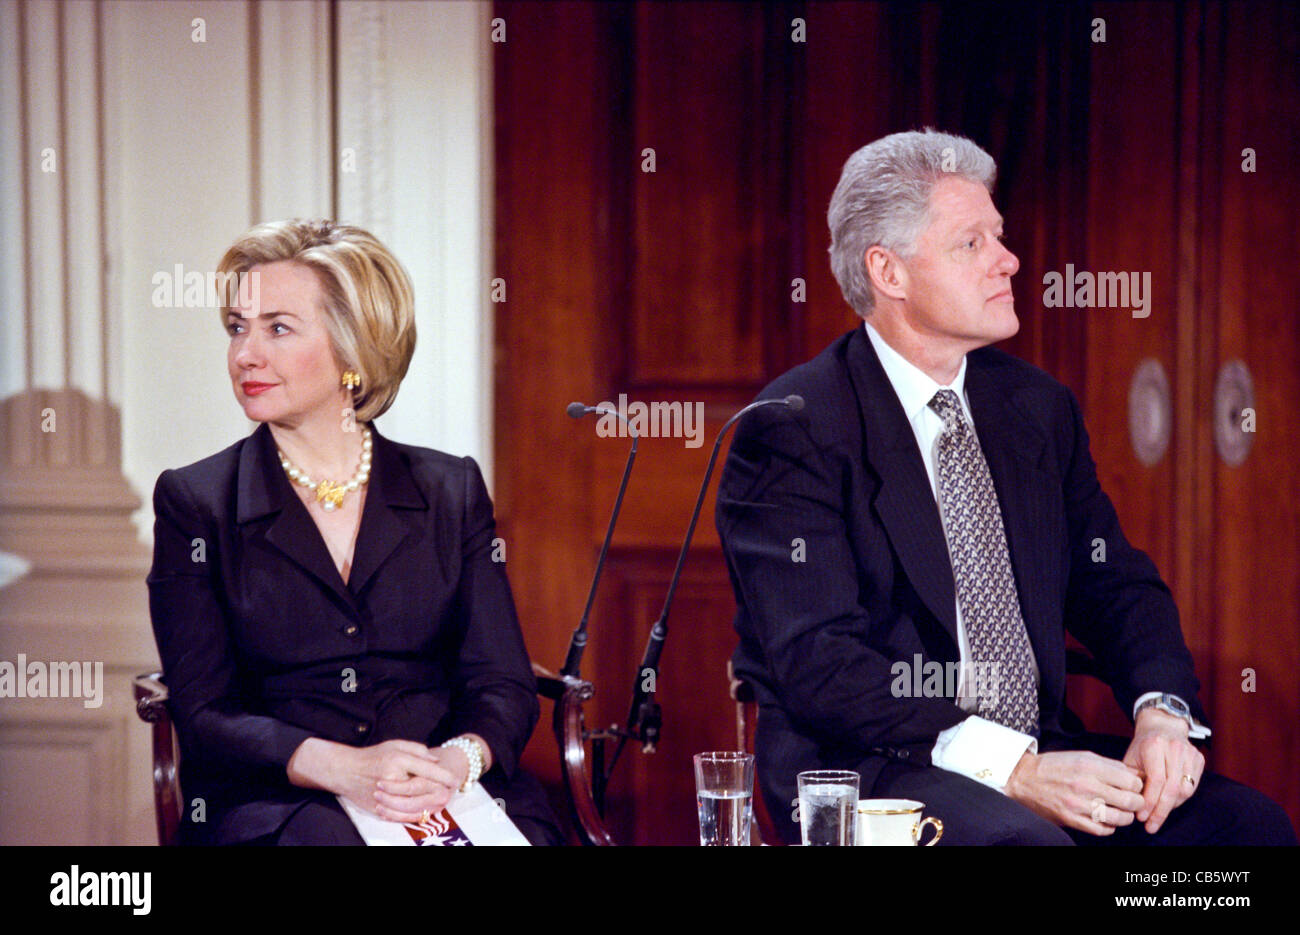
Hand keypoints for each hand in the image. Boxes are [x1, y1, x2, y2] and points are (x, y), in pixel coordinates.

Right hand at [287, 738, 463, 821]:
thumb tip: (435, 761)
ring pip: (414, 805)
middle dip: (439, 790)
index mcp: (397, 760)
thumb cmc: (373, 756)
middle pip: (423, 789)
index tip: (453, 779)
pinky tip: (425, 810)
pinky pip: (401, 815)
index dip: (442, 776)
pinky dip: (415, 814)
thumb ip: (417, 750)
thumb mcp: (395, 744)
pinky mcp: (379, 808)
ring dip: (430, 804)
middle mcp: (392, 778)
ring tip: (441, 802)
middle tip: (450, 791)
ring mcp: (385, 796)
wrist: (346, 771)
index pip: (425, 769)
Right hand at [1005, 750, 1145, 834]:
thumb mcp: (1082, 756)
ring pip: (1119, 818)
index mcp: (1090, 766)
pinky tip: (1106, 820)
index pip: (1131, 781)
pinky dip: (1110, 827)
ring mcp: (1078, 804)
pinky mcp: (1071, 819)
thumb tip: (1134, 776)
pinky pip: (1102, 829)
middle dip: (1137, 803)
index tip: (1133, 788)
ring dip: (1126, 817)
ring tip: (1122, 813)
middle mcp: (1086, 785)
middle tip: (1134, 802)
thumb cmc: (1055, 766)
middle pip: (1129, 801)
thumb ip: (1109, 765)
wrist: (1024, 779)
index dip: (1137, 786)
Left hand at [1123, 707, 1204, 833]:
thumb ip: (1129, 778)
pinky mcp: (1199, 759)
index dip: (1149, 801)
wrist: (1163, 726)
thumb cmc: (1143, 746)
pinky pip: (1192, 786)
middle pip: (1172, 788)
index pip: (1155, 780)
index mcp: (1154, 745)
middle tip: (1151, 826)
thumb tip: (1128, 803)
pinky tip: (1168, 803)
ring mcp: (1189, 753)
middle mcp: (1174, 748)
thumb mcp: (1131, 758)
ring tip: (1158, 815)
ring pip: (1184, 790)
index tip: (1141, 817)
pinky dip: (1180, 799)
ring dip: (1170, 807)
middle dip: (1161, 811)